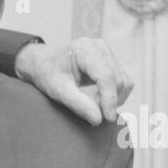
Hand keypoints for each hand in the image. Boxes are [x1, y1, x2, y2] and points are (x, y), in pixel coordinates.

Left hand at [16, 36, 131, 125]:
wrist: (43, 63)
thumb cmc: (47, 74)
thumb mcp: (57, 90)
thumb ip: (77, 104)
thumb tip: (98, 119)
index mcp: (85, 49)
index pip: (106, 76)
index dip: (110, 99)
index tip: (108, 119)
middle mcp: (100, 47)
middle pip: (118, 80)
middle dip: (110, 100)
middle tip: (92, 111)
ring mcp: (107, 52)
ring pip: (124, 81)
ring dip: (114, 99)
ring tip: (93, 104)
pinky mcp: (111, 60)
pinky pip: (122, 81)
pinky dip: (115, 95)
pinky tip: (98, 98)